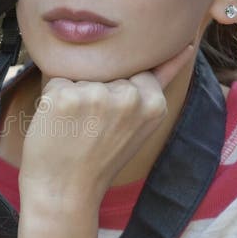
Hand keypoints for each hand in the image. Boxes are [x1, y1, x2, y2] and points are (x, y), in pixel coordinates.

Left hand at [18, 45, 194, 208]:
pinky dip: (51, 100)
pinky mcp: (65, 96)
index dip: (117, 97)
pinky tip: (58, 126)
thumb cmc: (99, 157)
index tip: (112, 125)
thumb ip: (158, 81)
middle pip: (108, 71)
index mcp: (154, 102)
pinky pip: (55, 81)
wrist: (65, 191)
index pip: (136, 71)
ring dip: (74, 95)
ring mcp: (97, 95)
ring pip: (82, 75)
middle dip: (96, 92)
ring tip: (76, 129)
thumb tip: (185, 45)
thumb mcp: (140, 122)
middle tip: (92, 130)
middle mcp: (129, 96)